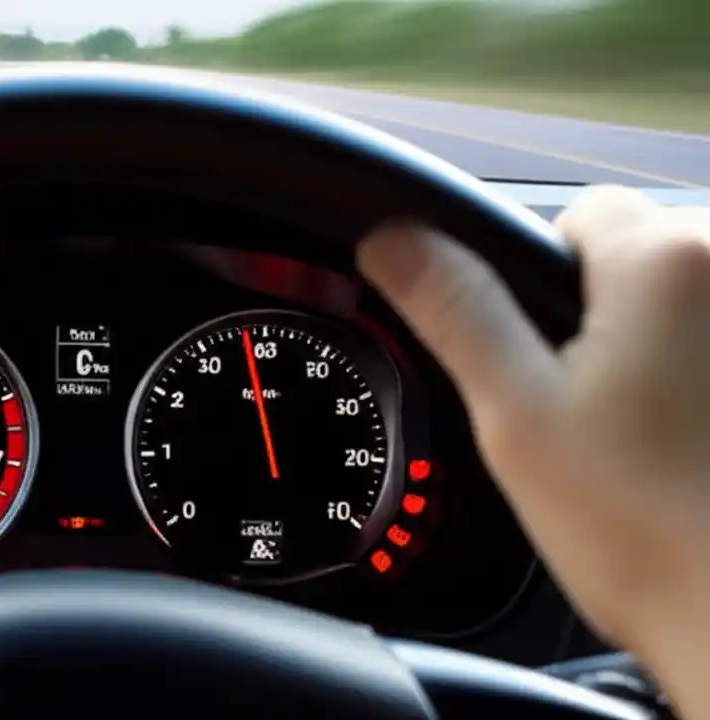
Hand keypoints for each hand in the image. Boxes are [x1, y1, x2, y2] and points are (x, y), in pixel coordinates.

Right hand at [358, 186, 709, 718]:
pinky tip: (682, 435)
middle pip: (635, 252)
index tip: (543, 361)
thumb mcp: (515, 412)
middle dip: (600, 314)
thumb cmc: (636, 528)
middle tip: (589, 408)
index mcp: (668, 262)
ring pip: (678, 297)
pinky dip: (688, 367)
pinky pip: (704, 335)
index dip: (536, 286)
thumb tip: (392, 239)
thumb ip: (454, 310)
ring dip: (652, 341)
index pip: (578, 214)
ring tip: (641, 430)